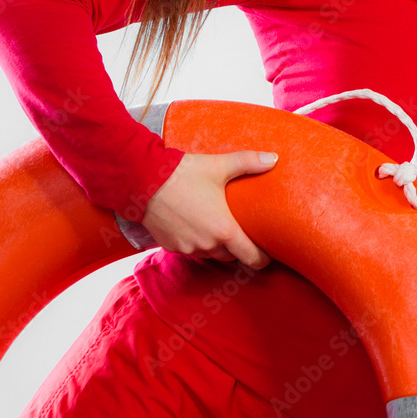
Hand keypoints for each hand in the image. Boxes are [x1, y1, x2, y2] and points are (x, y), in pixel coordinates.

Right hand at [139, 150, 277, 268]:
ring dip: (214, 245)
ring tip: (216, 227)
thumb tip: (274, 158)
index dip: (262, 259)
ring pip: (209, 253)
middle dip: (236, 247)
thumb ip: (248, 162)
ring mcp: (187, 247)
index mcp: (224, 229)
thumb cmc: (183, 173)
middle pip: (230, 256)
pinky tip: (193, 224)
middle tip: (240, 233)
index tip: (267, 256)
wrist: (143, 180)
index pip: (251, 257)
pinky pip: (189, 249)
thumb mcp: (219, 165)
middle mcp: (207, 244)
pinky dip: (194, 241)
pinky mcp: (170, 245)